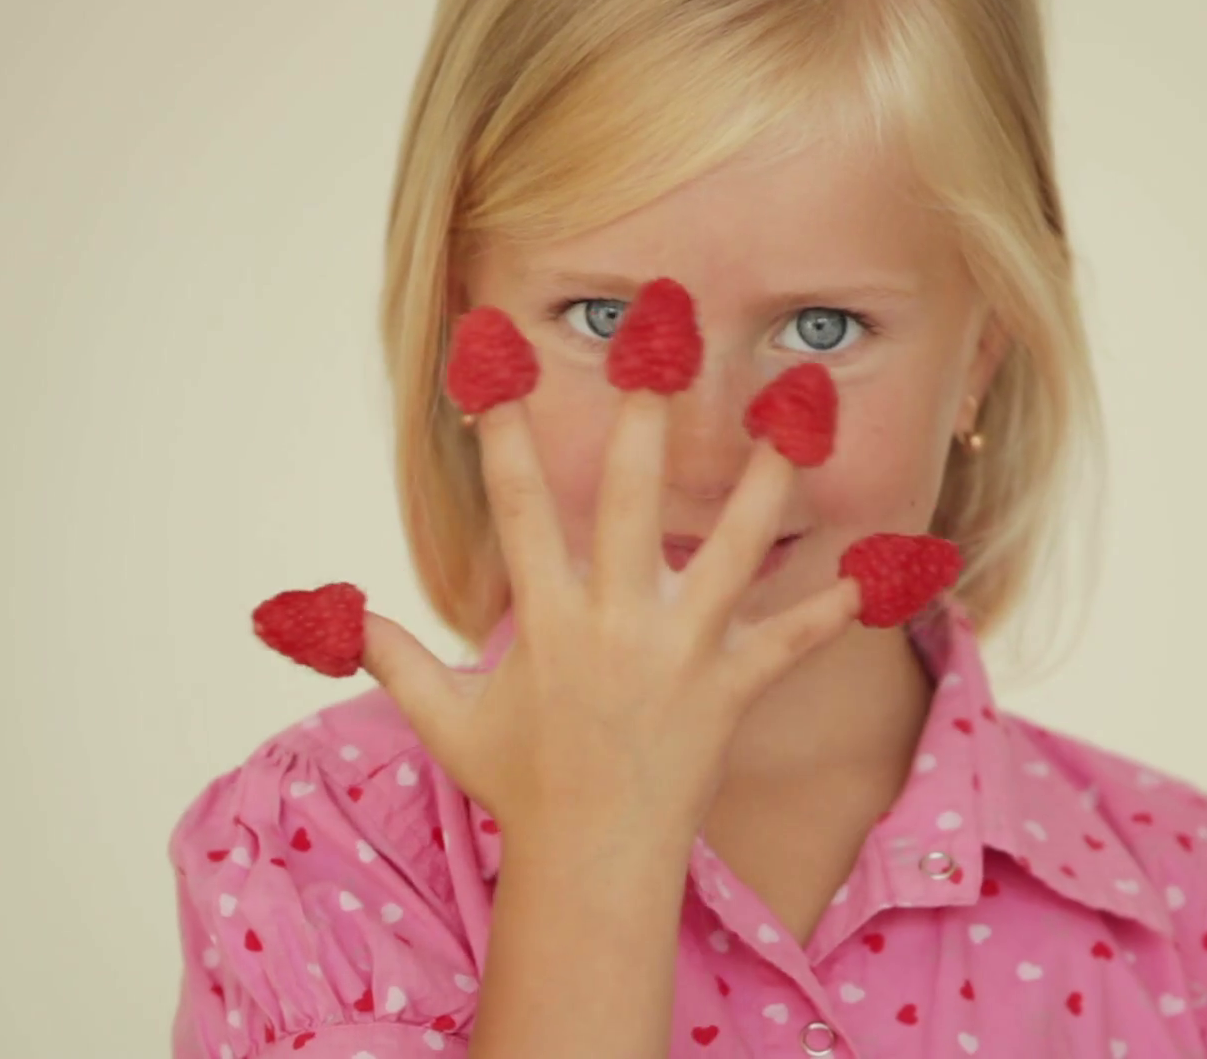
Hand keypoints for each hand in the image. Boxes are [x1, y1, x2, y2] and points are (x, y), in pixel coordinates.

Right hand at [359, 305, 860, 849]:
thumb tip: (327, 615)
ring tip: (797, 416)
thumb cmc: (521, 787)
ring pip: (733, 550)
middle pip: (635, 501)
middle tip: (664, 343)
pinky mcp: (730, 690)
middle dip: (647, 419)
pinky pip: (790, 640)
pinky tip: (879, 569)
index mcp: (548, 620)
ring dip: (767, 480)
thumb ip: (392, 656)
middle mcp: (617, 624)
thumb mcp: (446, 719)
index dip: (504, 433)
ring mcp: (681, 654)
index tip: (494, 364)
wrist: (593, 862)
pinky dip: (832, 607)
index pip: (519, 507)